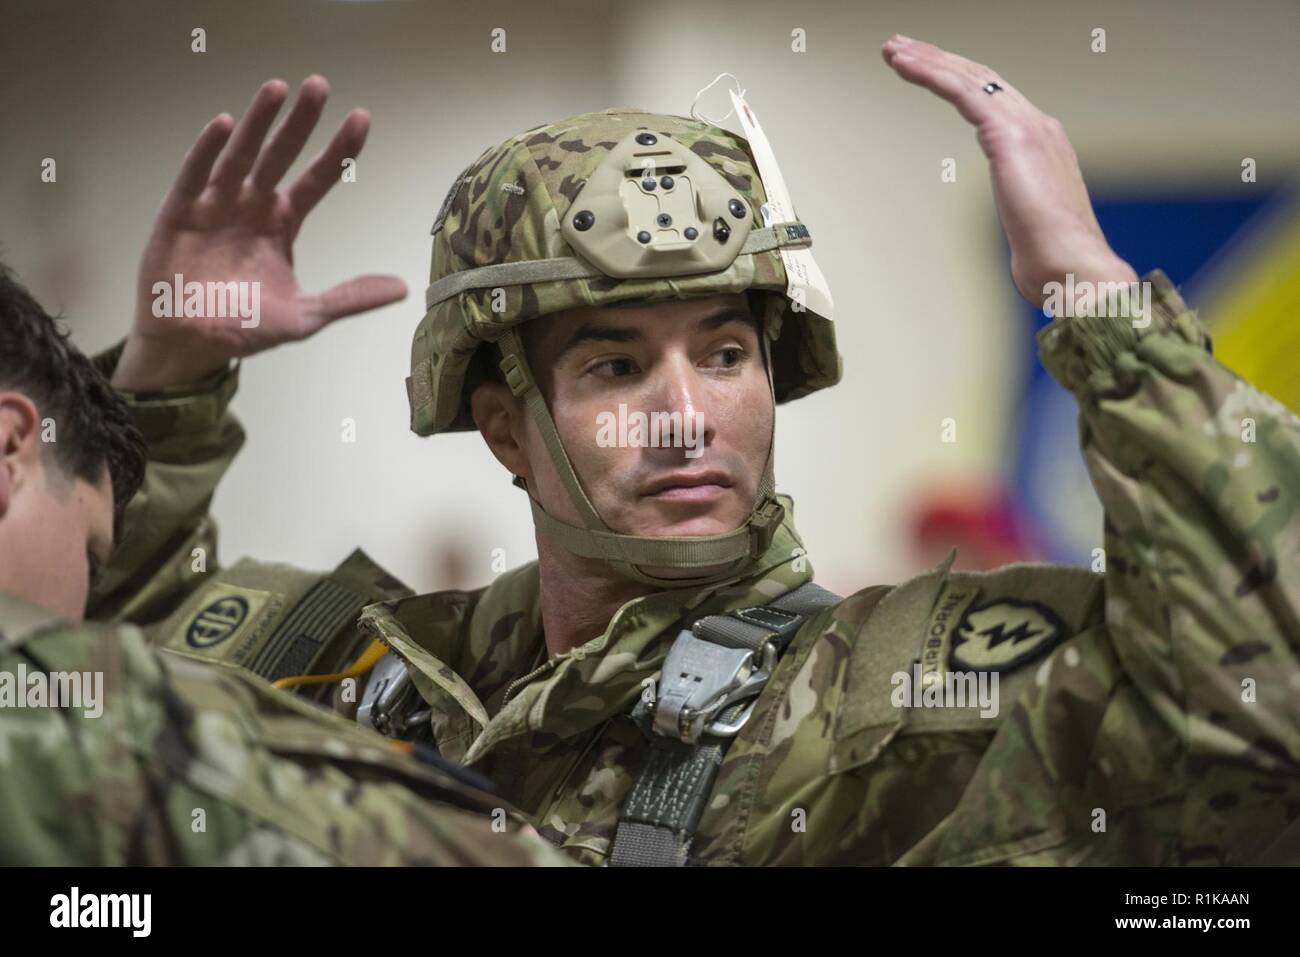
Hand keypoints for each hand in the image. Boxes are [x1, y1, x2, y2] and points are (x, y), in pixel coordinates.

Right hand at [113, 76, 406, 390]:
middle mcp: (252, 205)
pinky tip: (226, 125)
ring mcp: (216, 204)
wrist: (190, 344)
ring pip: (241, 155)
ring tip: (277, 88)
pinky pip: (196, 174)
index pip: (318, 179)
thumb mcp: (306, 316)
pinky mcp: (180, 212)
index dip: (338, 151)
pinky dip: (208, 150)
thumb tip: (402, 289)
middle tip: (319, 85)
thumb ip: (350, 297)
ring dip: (259, 123)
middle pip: (281, 155)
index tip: (362, 118)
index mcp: (282, 223)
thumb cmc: (244, 326)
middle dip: (300, 122)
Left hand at [881, 35, 1136, 306]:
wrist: (1073, 269)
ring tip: (895, 50)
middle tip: (903, 49)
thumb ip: (1021, 220)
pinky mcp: (1009, 136)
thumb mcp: (1029, 231)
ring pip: (969, 76)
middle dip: (939, 59)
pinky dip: (931, 73)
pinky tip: (905, 65)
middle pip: (981, 78)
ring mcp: (1027, 127)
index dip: (960, 81)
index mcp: (1043, 147)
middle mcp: (1038, 127)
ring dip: (928, 59)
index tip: (930, 71)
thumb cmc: (1053, 262)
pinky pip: (963, 91)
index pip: (995, 100)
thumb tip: (1021, 241)